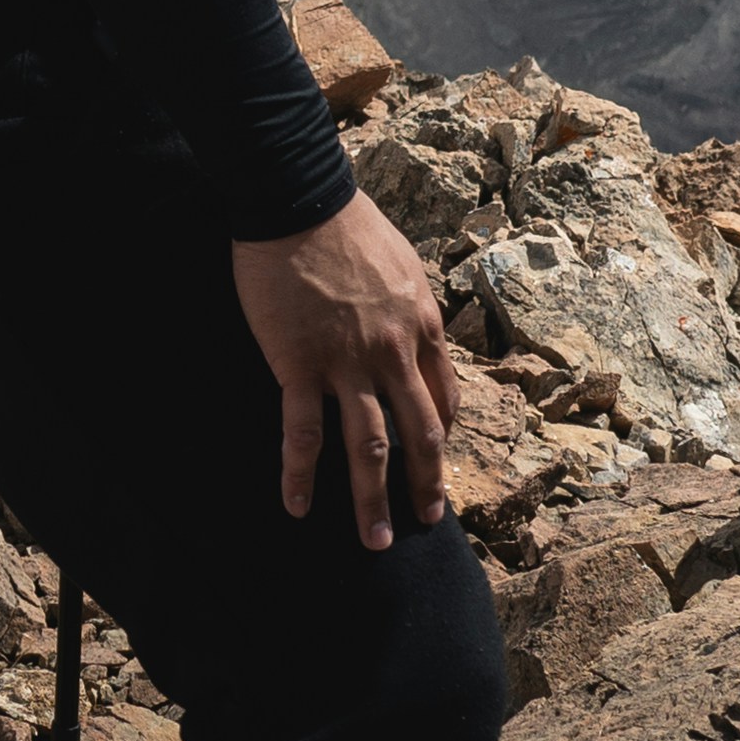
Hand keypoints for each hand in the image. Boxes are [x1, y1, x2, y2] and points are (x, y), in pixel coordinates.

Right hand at [233, 194, 458, 544]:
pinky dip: (299, 475)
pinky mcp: (300, 365)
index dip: (442, 438)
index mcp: (421, 326)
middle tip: (425, 522)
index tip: (437, 466)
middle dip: (426, 486)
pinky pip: (304, 433)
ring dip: (372, 500)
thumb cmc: (344, 221)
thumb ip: (408, 302)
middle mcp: (394, 353)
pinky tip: (297, 507)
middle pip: (420, 434)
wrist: (299, 199)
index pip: (442, 397)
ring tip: (375, 542)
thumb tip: (409, 324)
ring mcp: (348, 363)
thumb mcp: (400, 261)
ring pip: (371, 447)